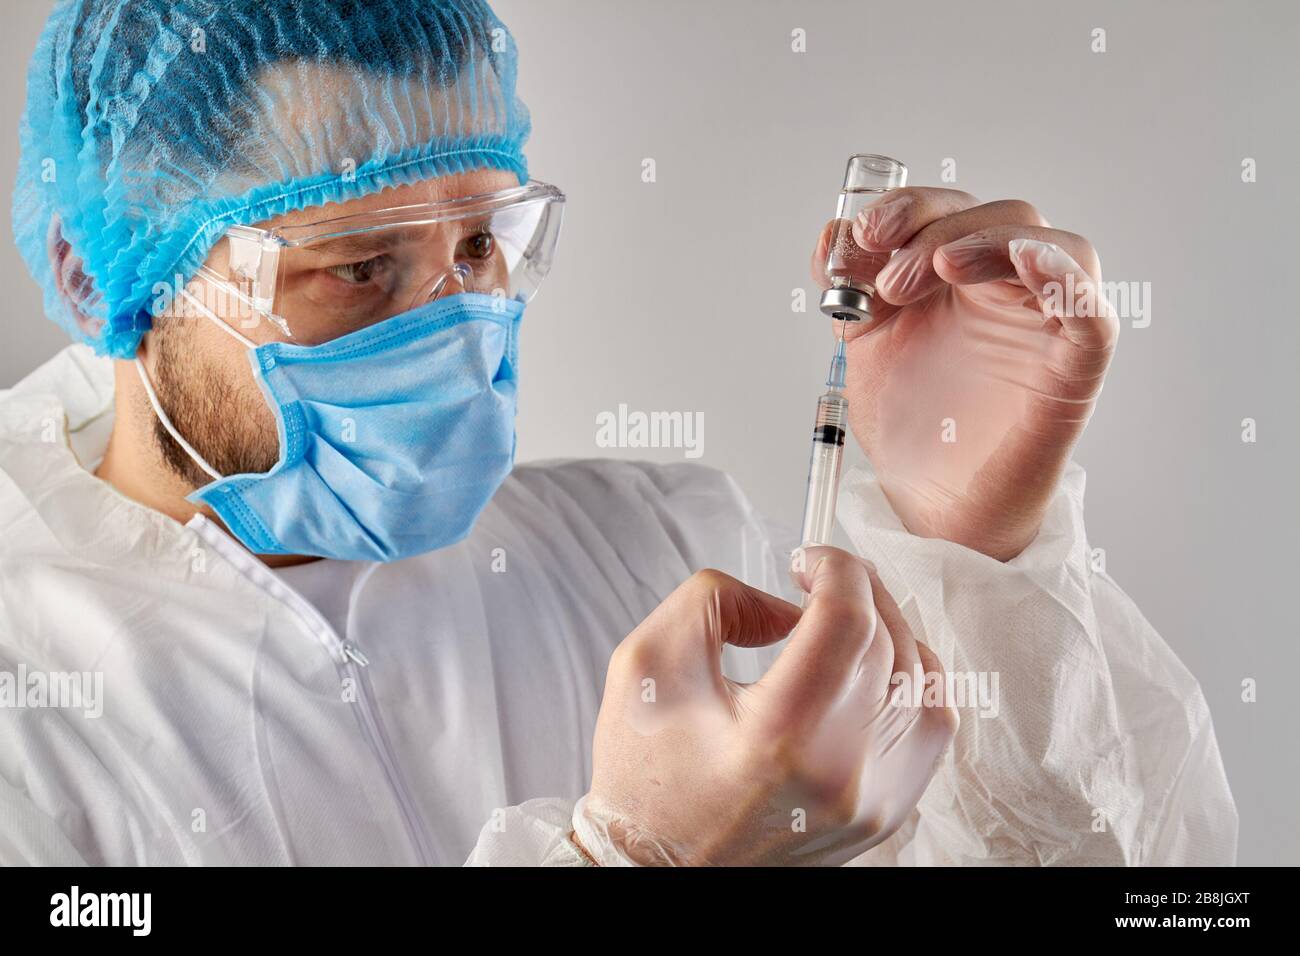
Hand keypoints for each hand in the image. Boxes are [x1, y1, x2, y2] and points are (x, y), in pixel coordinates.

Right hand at [575, 547, 957, 865]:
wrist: (658, 869)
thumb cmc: (646, 779)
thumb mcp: (647, 662)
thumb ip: (713, 601)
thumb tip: (785, 602)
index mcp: (780, 736)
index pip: (847, 621)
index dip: (835, 568)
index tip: (808, 559)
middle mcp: (841, 773)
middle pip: (886, 643)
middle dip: (857, 590)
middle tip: (818, 579)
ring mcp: (873, 800)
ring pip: (924, 680)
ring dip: (889, 630)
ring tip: (845, 617)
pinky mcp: (885, 814)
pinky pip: (931, 726)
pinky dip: (913, 680)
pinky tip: (873, 666)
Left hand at [810, 188, 1118, 559]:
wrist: (929, 500)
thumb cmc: (914, 422)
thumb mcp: (867, 341)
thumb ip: (849, 284)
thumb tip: (835, 233)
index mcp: (968, 276)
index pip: (956, 210)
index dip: (911, 207)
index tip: (866, 234)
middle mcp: (1015, 291)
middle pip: (1005, 215)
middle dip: (936, 229)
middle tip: (886, 277)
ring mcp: (1050, 326)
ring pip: (1056, 246)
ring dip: (986, 242)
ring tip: (929, 272)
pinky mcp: (1074, 369)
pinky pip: (1092, 312)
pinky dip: (1065, 276)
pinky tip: (1024, 260)